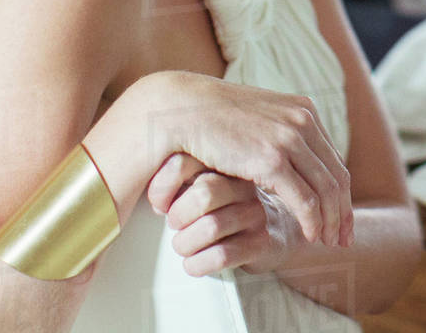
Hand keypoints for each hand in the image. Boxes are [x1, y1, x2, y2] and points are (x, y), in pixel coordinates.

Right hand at [141, 74, 352, 250]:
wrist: (185, 108)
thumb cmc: (215, 120)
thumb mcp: (259, 122)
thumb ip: (279, 137)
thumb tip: (293, 162)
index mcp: (303, 111)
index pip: (334, 160)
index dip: (342, 193)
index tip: (342, 218)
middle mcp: (303, 122)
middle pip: (337, 176)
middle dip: (343, 212)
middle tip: (344, 238)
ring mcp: (289, 139)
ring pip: (326, 190)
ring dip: (331, 222)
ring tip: (329, 243)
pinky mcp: (271, 159)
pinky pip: (304, 199)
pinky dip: (312, 222)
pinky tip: (310, 237)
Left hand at [148, 154, 310, 276]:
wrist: (278, 230)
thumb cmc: (228, 207)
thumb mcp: (203, 183)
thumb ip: (178, 176)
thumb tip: (147, 191)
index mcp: (225, 161)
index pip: (183, 162)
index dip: (162, 187)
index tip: (159, 204)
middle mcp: (244, 183)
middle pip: (202, 193)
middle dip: (178, 217)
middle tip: (176, 225)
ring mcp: (255, 211)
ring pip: (210, 227)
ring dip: (185, 244)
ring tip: (184, 246)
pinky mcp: (262, 241)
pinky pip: (222, 255)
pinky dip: (197, 264)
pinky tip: (194, 263)